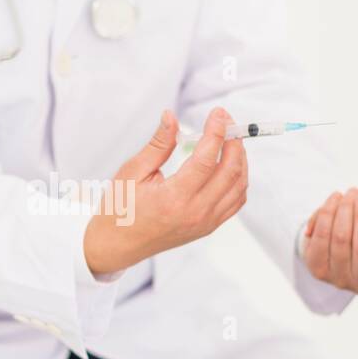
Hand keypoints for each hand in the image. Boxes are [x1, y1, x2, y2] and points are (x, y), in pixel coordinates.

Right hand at [84, 108, 247, 275]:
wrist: (116, 245)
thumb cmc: (119, 209)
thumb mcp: (133, 171)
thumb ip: (158, 144)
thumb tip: (171, 116)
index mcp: (173, 199)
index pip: (206, 159)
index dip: (216, 132)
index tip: (217, 113)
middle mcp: (195, 213)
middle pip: (230, 171)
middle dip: (233, 141)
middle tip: (226, 122)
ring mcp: (205, 223)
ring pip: (239, 186)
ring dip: (240, 159)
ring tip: (229, 139)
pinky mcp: (208, 227)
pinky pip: (236, 201)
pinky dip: (239, 179)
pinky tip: (229, 164)